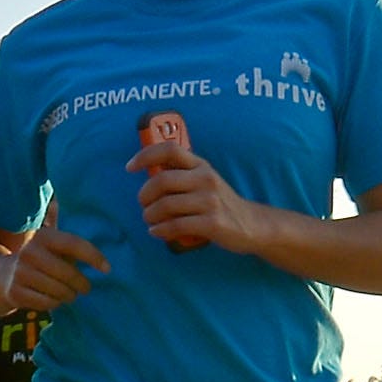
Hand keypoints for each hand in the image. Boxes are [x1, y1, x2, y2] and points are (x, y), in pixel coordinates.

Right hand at [0, 225, 107, 311]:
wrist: (2, 276)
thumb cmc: (40, 260)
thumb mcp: (52, 245)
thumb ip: (72, 243)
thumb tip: (97, 245)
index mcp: (43, 236)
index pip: (74, 244)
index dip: (93, 257)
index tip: (107, 269)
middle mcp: (29, 252)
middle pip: (68, 273)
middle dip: (82, 283)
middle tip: (86, 288)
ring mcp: (21, 273)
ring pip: (59, 290)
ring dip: (69, 295)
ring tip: (70, 294)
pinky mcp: (16, 292)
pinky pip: (47, 302)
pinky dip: (55, 303)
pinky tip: (55, 299)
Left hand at [132, 136, 268, 253]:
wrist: (251, 224)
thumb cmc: (218, 203)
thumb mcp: (203, 181)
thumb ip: (180, 174)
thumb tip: (147, 171)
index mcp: (201, 166)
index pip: (170, 149)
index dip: (145, 156)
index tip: (130, 167)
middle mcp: (206, 179)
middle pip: (162, 180)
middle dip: (144, 195)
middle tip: (143, 205)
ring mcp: (210, 201)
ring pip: (165, 205)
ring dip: (150, 216)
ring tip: (150, 221)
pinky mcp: (212, 223)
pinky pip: (175, 225)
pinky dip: (160, 230)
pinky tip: (157, 232)